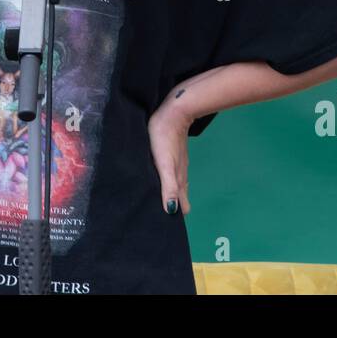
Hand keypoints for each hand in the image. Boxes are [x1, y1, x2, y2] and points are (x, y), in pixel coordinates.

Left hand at [147, 93, 192, 215]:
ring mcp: (177, 164)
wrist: (174, 112)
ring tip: (154, 202)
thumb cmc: (165, 138)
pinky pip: (170, 174)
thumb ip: (169, 187)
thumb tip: (172, 211)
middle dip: (171, 209)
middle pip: (179, 198)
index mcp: (179, 180)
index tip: (164, 226)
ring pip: (174, 186)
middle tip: (154, 216)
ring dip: (167, 195)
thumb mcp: (165, 164)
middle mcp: (180, 175)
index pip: (182, 207)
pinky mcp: (172, 155)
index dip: (175, 216)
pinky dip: (165, 183)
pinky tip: (155, 180)